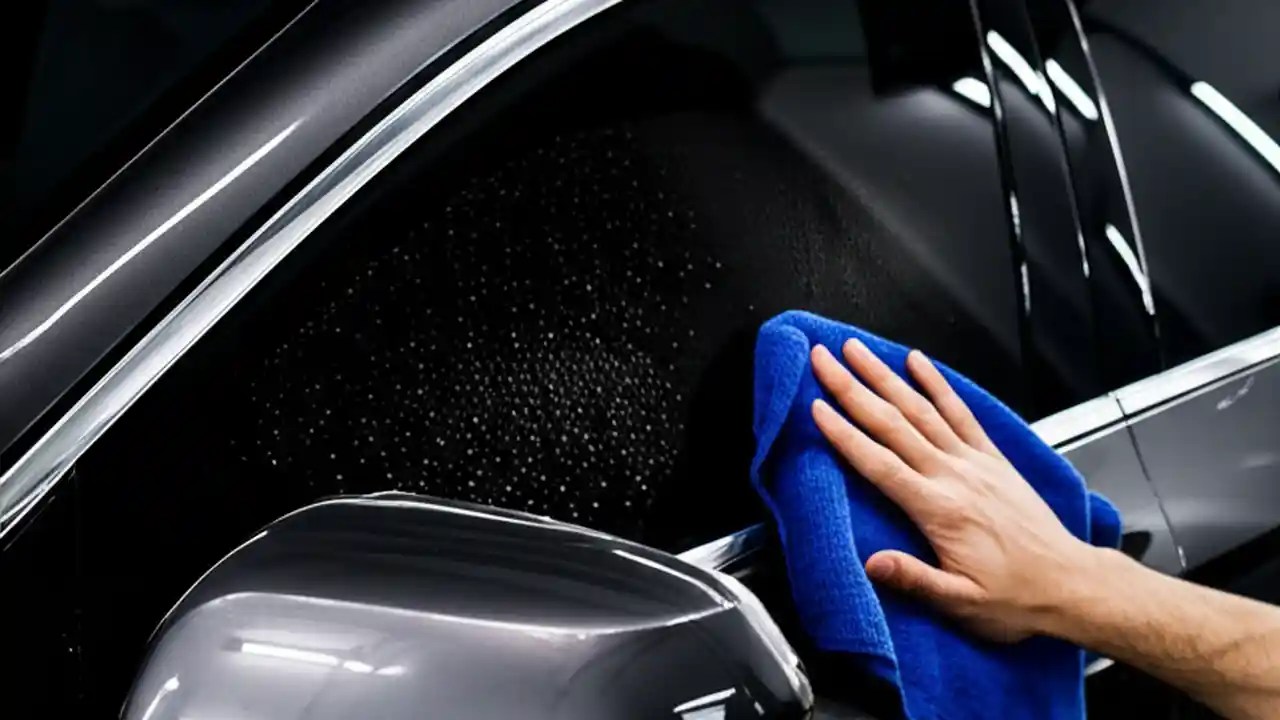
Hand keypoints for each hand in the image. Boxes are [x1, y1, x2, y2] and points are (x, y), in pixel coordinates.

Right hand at [809, 339, 1099, 641]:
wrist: (1069, 584)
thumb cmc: (1014, 598)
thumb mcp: (961, 603)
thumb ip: (915, 579)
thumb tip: (873, 564)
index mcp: (939, 510)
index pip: (879, 464)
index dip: (844, 434)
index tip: (816, 407)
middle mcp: (954, 476)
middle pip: (892, 424)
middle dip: (852, 389)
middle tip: (822, 359)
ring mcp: (974, 462)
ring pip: (920, 409)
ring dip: (884, 376)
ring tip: (857, 351)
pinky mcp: (992, 458)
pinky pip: (960, 412)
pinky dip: (937, 384)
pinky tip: (917, 362)